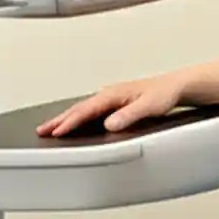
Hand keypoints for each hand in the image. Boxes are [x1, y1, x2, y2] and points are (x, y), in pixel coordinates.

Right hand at [35, 73, 187, 136]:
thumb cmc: (164, 94)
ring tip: (50, 128)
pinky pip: (90, 110)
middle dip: (59, 120)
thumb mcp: (149, 107)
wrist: (176, 86)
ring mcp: (112, 97)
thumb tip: (110, 124)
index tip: (56, 132)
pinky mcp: (115, 103)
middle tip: (41, 131)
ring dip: (66, 118)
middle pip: (79, 108)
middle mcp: (110, 93)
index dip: (70, 122)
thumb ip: (129, 116)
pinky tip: (75, 123)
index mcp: (114, 93)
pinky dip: (78, 117)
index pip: (86, 110)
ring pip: (83, 108)